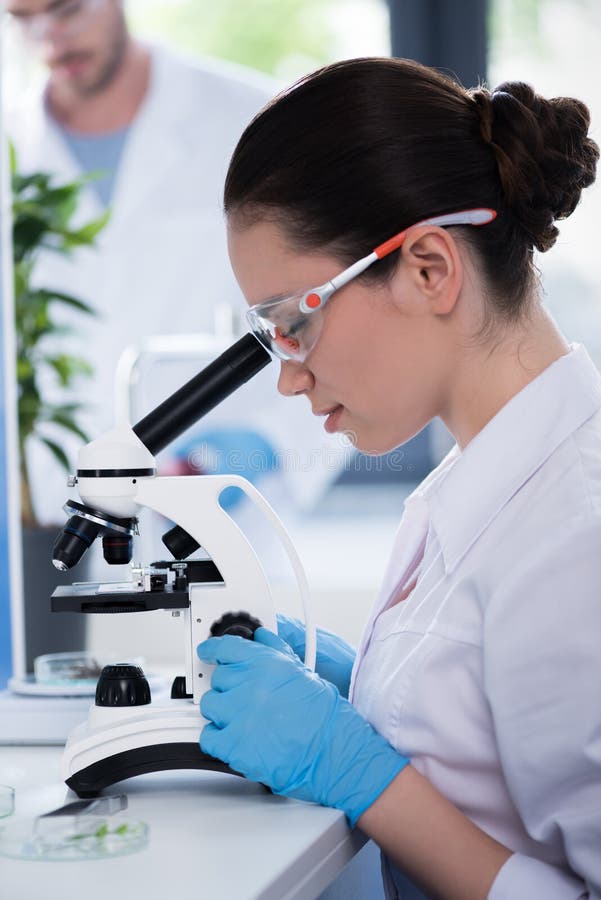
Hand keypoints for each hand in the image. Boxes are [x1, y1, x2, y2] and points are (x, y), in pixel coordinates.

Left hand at [197, 628, 407, 825]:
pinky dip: (217, 739)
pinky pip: (208, 737)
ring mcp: (238, 715)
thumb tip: (261, 638)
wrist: (333, 750)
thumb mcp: (303, 670)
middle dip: (228, 688)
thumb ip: (276, 651)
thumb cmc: (324, 714)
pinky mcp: (234, 745)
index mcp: (264, 663)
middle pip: (218, 679)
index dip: (212, 650)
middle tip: (245, 699)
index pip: (225, 648)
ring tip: (243, 721)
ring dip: (222, 712)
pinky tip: (234, 739)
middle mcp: (248, 684)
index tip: (207, 653)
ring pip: (209, 706)